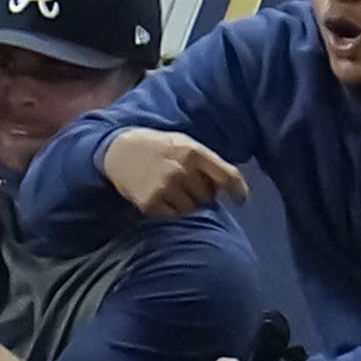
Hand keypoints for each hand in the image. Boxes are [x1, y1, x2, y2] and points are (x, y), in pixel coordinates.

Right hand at [100, 127, 246, 220]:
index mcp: (194, 152)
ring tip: (170, 188)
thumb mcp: (185, 144)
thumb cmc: (159, 148)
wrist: (119, 151)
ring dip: (185, 203)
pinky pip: (173, 215)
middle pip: (208, 197)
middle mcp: (181, 170)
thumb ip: (207, 162)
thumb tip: (228, 189)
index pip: (227, 176)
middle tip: (185, 184)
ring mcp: (165, 187)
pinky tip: (159, 195)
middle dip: (201, 194)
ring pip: (191, 209)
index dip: (238, 191)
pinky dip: (170, 209)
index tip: (241, 200)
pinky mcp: (151, 202)